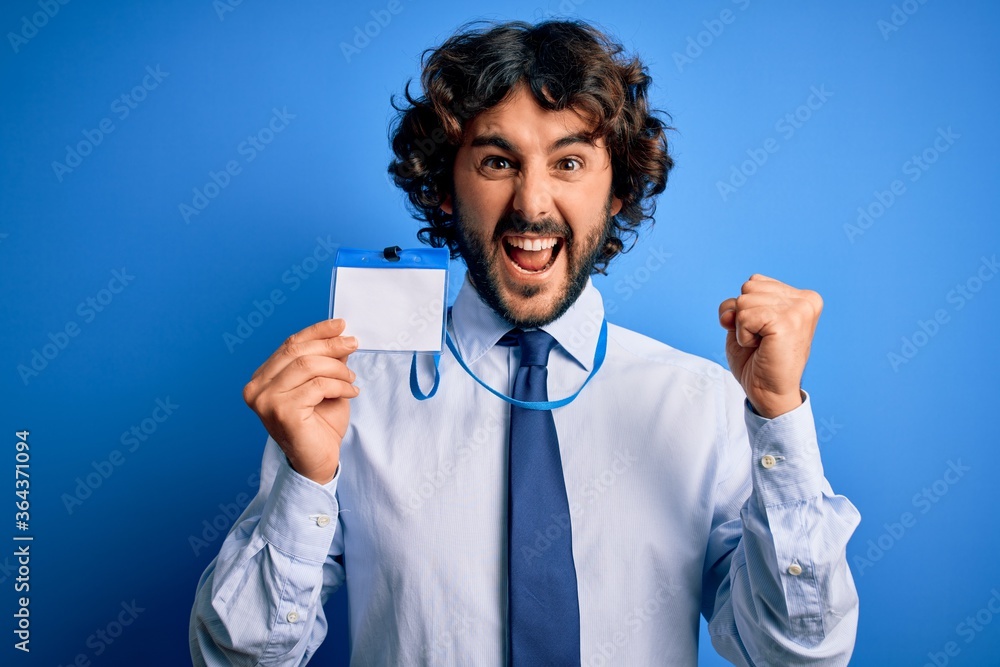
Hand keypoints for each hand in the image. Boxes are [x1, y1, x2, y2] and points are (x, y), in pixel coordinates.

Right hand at [243, 318, 359, 483]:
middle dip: (330, 345)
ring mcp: (265, 400)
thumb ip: (326, 362)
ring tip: (352, 379)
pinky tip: (351, 392)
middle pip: (297, 352)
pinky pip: (317, 386)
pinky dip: (340, 385)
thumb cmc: (319, 425)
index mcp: (261, 379)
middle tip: (353, 344)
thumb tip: (339, 336)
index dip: (316, 331)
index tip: (340, 325)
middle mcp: (256, 388)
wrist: (318, 462)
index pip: (289, 345)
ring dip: (338, 369)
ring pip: (308, 366)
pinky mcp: (282, 412)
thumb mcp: (325, 385)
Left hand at [718, 275, 822, 418]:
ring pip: (744, 300)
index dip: (746, 309)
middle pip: (748, 288)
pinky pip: (744, 316)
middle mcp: (806, 300)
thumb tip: (729, 312)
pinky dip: (743, 335)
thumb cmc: (757, 360)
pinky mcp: (788, 322)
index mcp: (802, 297)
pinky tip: (760, 347)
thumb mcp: (742, 323)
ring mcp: (799, 310)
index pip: (754, 282)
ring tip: (762, 344)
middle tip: (761, 340)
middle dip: (743, 316)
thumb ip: (735, 306)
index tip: (764, 331)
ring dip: (743, 327)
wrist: (768, 392)